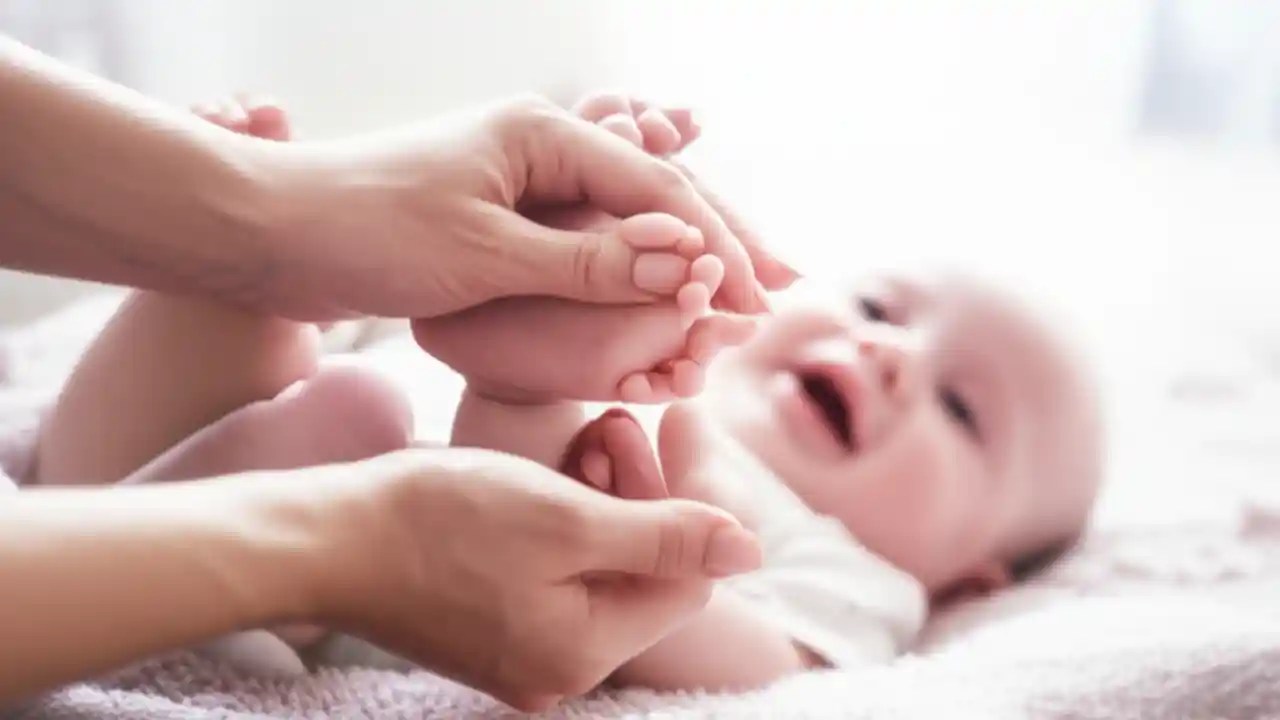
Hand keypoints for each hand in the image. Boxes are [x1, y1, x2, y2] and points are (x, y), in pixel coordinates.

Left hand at [259, 95, 776, 319]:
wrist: (269, 233)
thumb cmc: (366, 230)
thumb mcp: (485, 252)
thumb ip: (587, 261)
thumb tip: (686, 263)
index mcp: (543, 135)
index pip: (655, 191)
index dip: (715, 247)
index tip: (757, 300)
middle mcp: (542, 149)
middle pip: (657, 193)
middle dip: (723, 240)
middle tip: (785, 284)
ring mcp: (523, 184)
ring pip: (628, 218)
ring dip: (687, 254)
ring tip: (746, 285)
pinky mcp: (502, 220)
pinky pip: (589, 240)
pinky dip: (633, 263)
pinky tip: (668, 275)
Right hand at [309, 448, 761, 711]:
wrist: (321, 538)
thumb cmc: (437, 521)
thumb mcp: (564, 518)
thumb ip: (664, 535)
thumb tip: (751, 550)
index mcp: (585, 648)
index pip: (687, 578)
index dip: (693, 498)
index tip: (682, 423)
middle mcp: (559, 666)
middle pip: (645, 574)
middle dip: (646, 493)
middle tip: (616, 425)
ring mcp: (522, 651)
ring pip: (603, 567)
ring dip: (609, 498)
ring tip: (585, 440)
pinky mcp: (492, 627)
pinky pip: (559, 574)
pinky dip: (568, 521)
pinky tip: (552, 475)